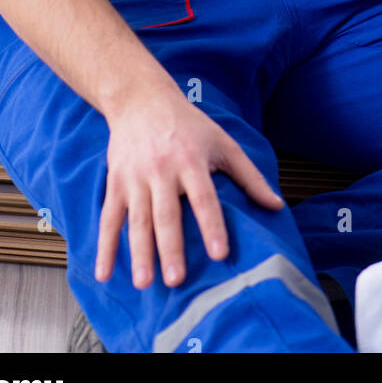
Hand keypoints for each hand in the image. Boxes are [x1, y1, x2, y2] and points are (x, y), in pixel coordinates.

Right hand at [95, 78, 284, 289]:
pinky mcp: (116, 182)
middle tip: (175, 280)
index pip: (204, 197)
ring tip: (143, 283)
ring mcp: (135, 177)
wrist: (141, 99)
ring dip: (139, 253)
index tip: (220, 254)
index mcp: (191, 160)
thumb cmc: (189, 124)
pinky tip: (104, 273)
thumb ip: (250, 176)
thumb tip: (276, 206)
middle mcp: (162, 169)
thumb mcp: (223, 142)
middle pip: (167, 214)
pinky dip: (105, 246)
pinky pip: (109, 217)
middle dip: (170, 248)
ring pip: (137, 220)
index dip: (212, 225)